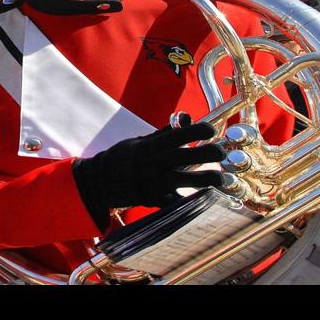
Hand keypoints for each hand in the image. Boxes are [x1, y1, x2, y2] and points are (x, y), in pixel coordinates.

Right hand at [72, 116, 227, 216]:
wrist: (98, 182)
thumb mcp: (140, 141)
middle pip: (180, 156)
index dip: (195, 131)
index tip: (211, 131)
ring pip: (179, 180)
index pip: (174, 135)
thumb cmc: (122, 158)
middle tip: (221, 153)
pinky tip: (204, 198)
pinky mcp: (150, 200)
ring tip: (220, 178)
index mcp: (147, 147)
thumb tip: (187, 117)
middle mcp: (149, 164)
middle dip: (204, 154)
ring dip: (201, 179)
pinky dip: (187, 200)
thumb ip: (166, 132)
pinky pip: (171, 202)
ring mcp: (149, 183)